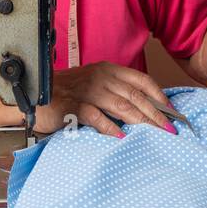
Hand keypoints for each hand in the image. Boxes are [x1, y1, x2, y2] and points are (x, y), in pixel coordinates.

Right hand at [35, 61, 178, 136]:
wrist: (34, 92)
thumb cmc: (65, 91)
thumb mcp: (94, 83)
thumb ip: (114, 91)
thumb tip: (142, 108)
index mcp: (108, 69)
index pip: (141, 80)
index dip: (159, 95)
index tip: (172, 110)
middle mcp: (101, 77)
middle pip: (136, 96)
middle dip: (156, 114)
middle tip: (171, 130)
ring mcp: (88, 90)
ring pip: (122, 106)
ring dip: (142, 122)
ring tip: (156, 135)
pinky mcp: (74, 105)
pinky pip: (97, 117)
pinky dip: (111, 128)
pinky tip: (122, 138)